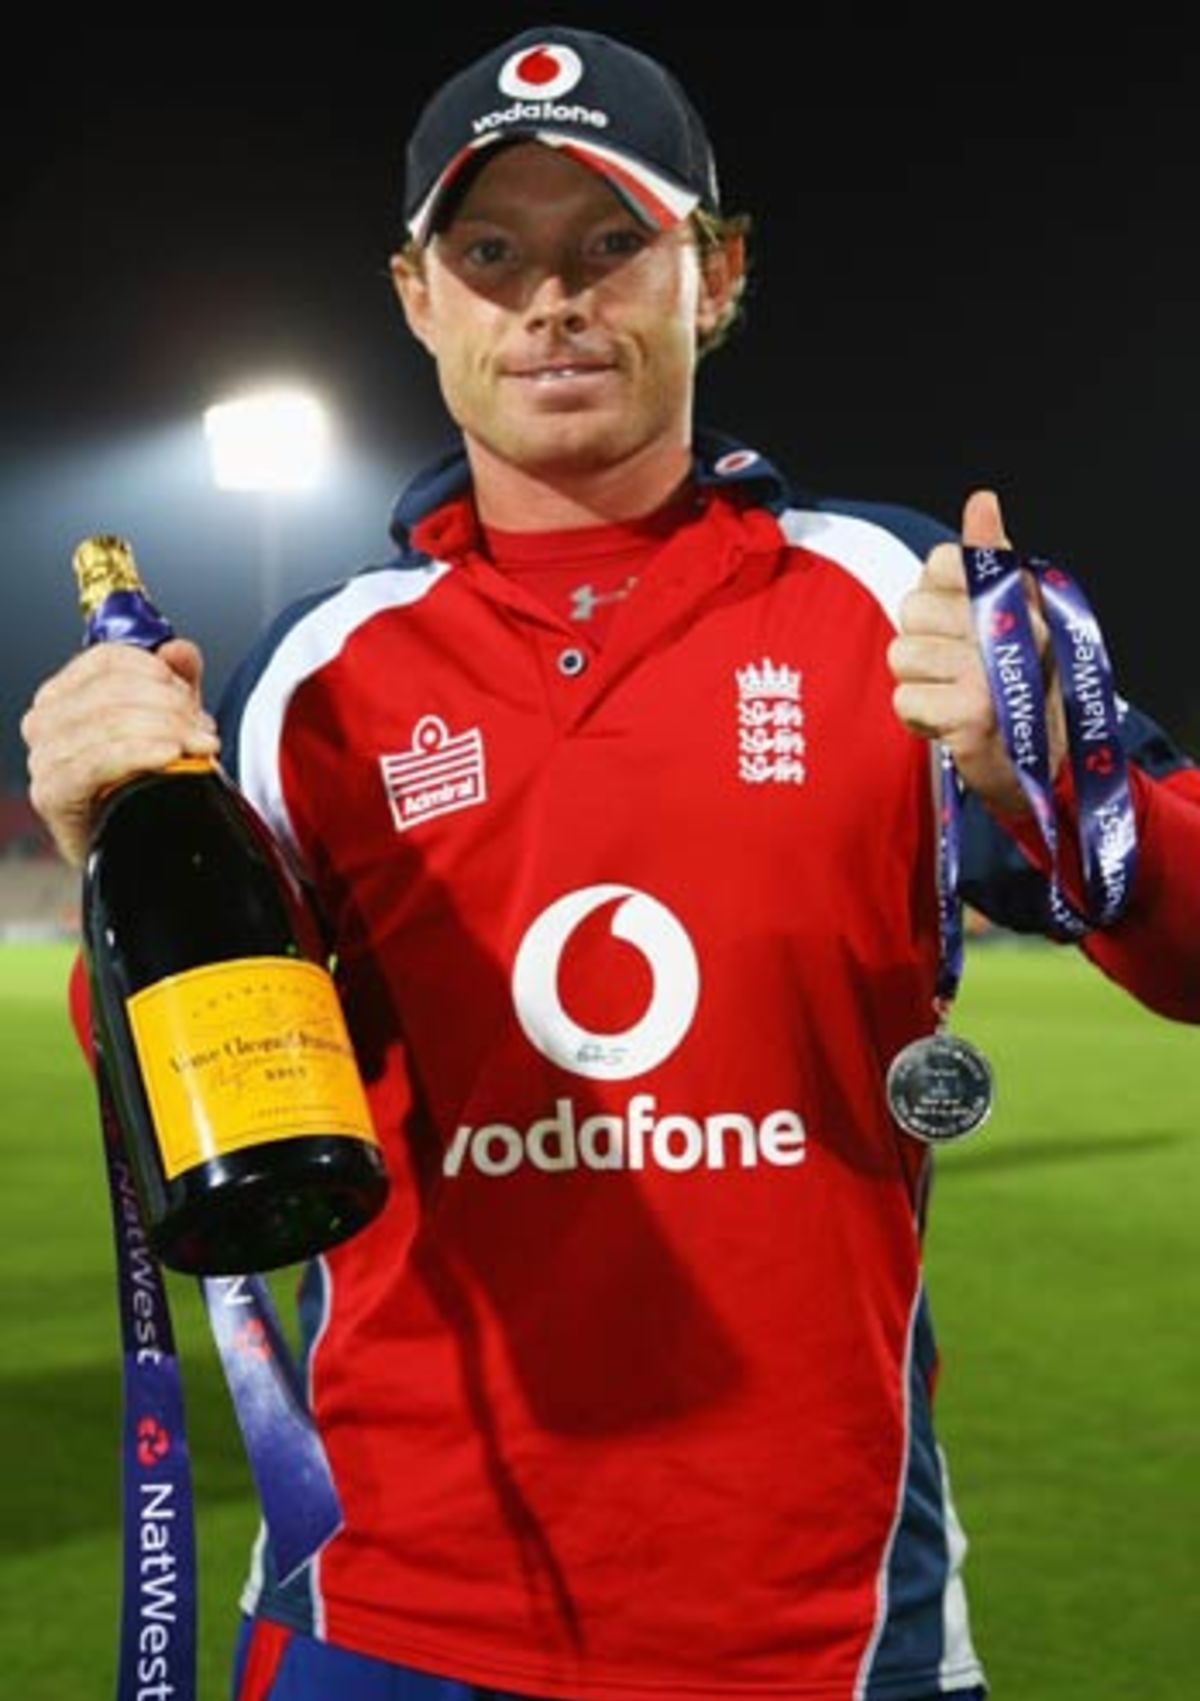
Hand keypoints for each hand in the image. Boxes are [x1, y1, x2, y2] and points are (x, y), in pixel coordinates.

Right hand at [20, 638, 218, 867]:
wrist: (140, 850)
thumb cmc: (147, 784)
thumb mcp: (169, 722)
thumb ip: (177, 681)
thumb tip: (178, 650)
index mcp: (65, 694)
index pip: (107, 660)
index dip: (156, 670)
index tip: (188, 693)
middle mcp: (45, 721)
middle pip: (112, 690)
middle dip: (170, 706)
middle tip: (204, 730)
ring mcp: (44, 758)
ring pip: (109, 722)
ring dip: (166, 730)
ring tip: (199, 748)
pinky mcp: (51, 793)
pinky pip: (97, 761)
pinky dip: (140, 753)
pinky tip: (171, 756)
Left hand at [887, 490, 1065, 812]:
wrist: (1043, 767)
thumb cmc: (1017, 683)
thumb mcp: (1009, 613)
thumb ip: (986, 560)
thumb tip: (982, 500)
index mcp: (1018, 595)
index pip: (940, 561)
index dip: (936, 597)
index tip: (962, 626)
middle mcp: (1013, 626)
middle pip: (912, 610)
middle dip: (923, 644)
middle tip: (958, 671)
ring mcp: (991, 671)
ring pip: (902, 655)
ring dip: (918, 684)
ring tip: (955, 697)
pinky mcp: (971, 714)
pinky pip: (904, 700)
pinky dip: (920, 718)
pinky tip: (951, 725)